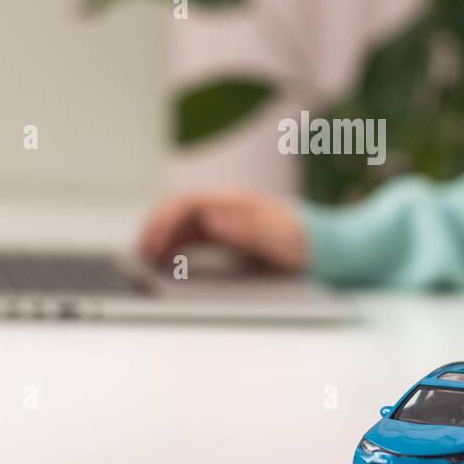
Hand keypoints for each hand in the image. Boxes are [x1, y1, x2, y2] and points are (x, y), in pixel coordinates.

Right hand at [136, 189, 307, 270]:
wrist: (323, 247)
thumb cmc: (302, 242)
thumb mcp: (277, 236)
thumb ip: (245, 227)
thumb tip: (211, 219)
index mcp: (234, 202)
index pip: (187, 203)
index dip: (164, 222)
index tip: (153, 244)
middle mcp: (225, 207)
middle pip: (178, 211)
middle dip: (155, 229)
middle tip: (140, 255)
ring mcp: (224, 220)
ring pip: (181, 224)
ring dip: (161, 238)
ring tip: (145, 260)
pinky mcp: (225, 234)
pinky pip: (191, 236)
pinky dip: (173, 246)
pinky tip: (165, 260)